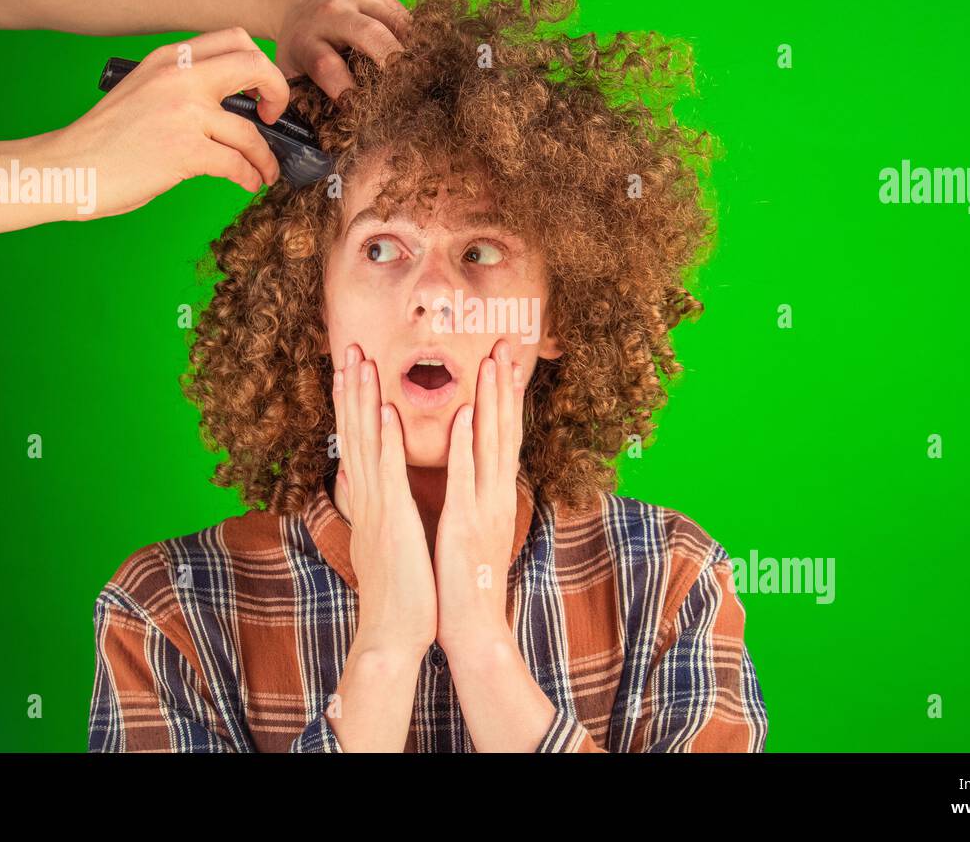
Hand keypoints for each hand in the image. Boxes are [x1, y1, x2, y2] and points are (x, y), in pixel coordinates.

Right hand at [45, 27, 287, 220]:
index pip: (234, 39)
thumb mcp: (143, 92)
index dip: (259, 65)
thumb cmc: (105, 140)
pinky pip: (237, 163)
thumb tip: (229, 106)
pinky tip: (247, 184)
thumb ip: (181, 88)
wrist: (67, 167)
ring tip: (265, 171)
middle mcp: (178, 77)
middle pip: (254, 65)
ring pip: (251, 131)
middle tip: (274, 118)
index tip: (259, 94)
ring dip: (265, 156)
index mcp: (168, 58)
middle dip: (279, 92)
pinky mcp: (184, 151)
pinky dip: (249, 177)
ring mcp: (182, 113)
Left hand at [262, 0, 411, 99]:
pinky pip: (404, 15)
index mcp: (306, 40)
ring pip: (395, 22)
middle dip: (393, 64)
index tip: (365, 114)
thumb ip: (305, 99)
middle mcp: (331, 14)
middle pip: (369, 35)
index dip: (348, 92)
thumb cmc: (299, 43)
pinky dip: (415, 38)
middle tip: (409, 92)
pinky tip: (420, 57)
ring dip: (412, 51)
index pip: (328, 67)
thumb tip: (333, 140)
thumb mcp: (290, 68)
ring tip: (424, 76)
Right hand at [332, 343, 438, 660]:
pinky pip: (388, 475)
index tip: (350, 368)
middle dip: (350, 389)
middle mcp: (367, 498)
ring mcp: (377, 509)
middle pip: (354, 433)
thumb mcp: (383, 538)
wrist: (392, 634)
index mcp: (369, 501)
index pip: (357, 442)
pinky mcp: (393, 523)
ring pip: (366, 444)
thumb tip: (360, 480)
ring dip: (362, 401)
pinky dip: (385, 442)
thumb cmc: (398, 591)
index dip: (352, 403)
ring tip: (360, 362)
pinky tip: (384, 412)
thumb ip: (373, 505)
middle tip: (347, 346)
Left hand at [433, 339, 525, 657]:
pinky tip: (468, 413)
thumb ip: (474, 494)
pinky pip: (467, 476)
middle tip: (504, 342)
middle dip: (504, 385)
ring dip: (493, 400)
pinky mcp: (467, 524)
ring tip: (492, 362)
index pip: (504, 435)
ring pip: (492, 443)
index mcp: (496, 494)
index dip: (505, 396)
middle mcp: (497, 494)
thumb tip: (470, 467)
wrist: (472, 628)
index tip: (502, 359)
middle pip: (505, 429)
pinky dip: (468, 442)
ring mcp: (485, 507)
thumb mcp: (473, 527)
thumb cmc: (464, 579)